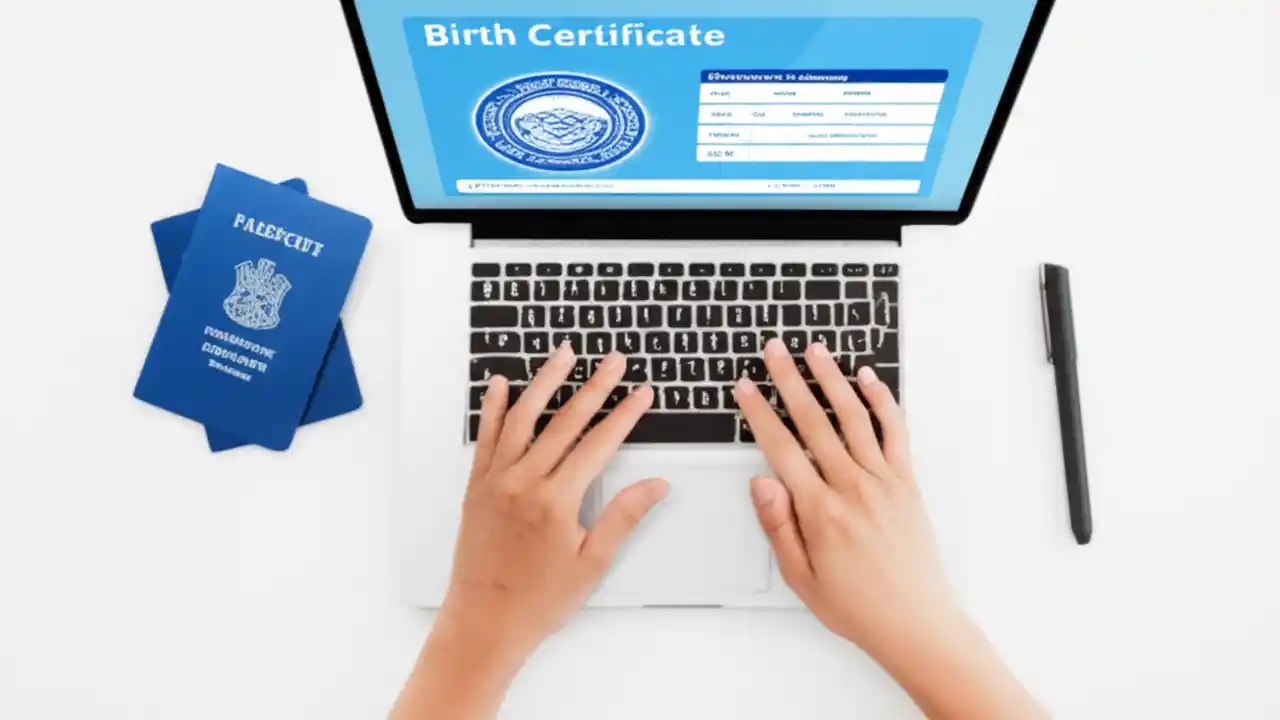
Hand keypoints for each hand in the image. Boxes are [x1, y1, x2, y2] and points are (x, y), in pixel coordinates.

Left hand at [444, 345, 667, 651]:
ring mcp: (496, 481)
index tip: (640, 393)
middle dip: (593, 387)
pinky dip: (495, 409)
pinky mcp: (475, 487)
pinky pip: (486, 438)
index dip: (624, 415)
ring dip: (545, 382)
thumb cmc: (537, 602)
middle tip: (612, 361)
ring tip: (563, 354)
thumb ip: (624, 517)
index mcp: (556, 501)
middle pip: (565, 422)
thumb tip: (655, 486)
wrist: (483, 623)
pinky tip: (502, 385)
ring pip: (523, 418)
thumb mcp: (592, 563)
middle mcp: (523, 482)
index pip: (598, 444)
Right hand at [736, 339, 1043, 718]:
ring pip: (853, 417)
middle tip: (774, 350)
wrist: (916, 623)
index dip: (759, 413)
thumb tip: (762, 483)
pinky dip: (882, 401)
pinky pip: (894, 432)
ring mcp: (884, 482)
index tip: (745, 388)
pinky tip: (868, 379)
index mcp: (820, 512)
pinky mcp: (907, 483)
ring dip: (831, 378)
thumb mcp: (800, 577)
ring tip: (815, 350)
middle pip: (814, 420)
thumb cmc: (859, 606)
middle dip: (789, 379)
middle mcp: (853, 488)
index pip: (781, 448)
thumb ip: (779, 526)